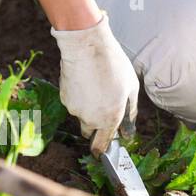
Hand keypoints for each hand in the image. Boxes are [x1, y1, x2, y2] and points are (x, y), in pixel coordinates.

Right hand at [50, 10, 139, 156]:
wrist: (86, 46)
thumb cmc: (113, 65)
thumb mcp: (131, 88)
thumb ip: (130, 112)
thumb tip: (128, 132)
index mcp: (109, 118)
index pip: (101, 145)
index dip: (103, 149)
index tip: (105, 149)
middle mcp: (89, 118)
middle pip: (90, 131)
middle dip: (97, 125)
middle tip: (107, 105)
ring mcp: (73, 108)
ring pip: (82, 115)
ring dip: (90, 108)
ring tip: (99, 86)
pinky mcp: (63, 97)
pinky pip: (74, 103)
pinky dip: (81, 97)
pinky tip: (88, 81)